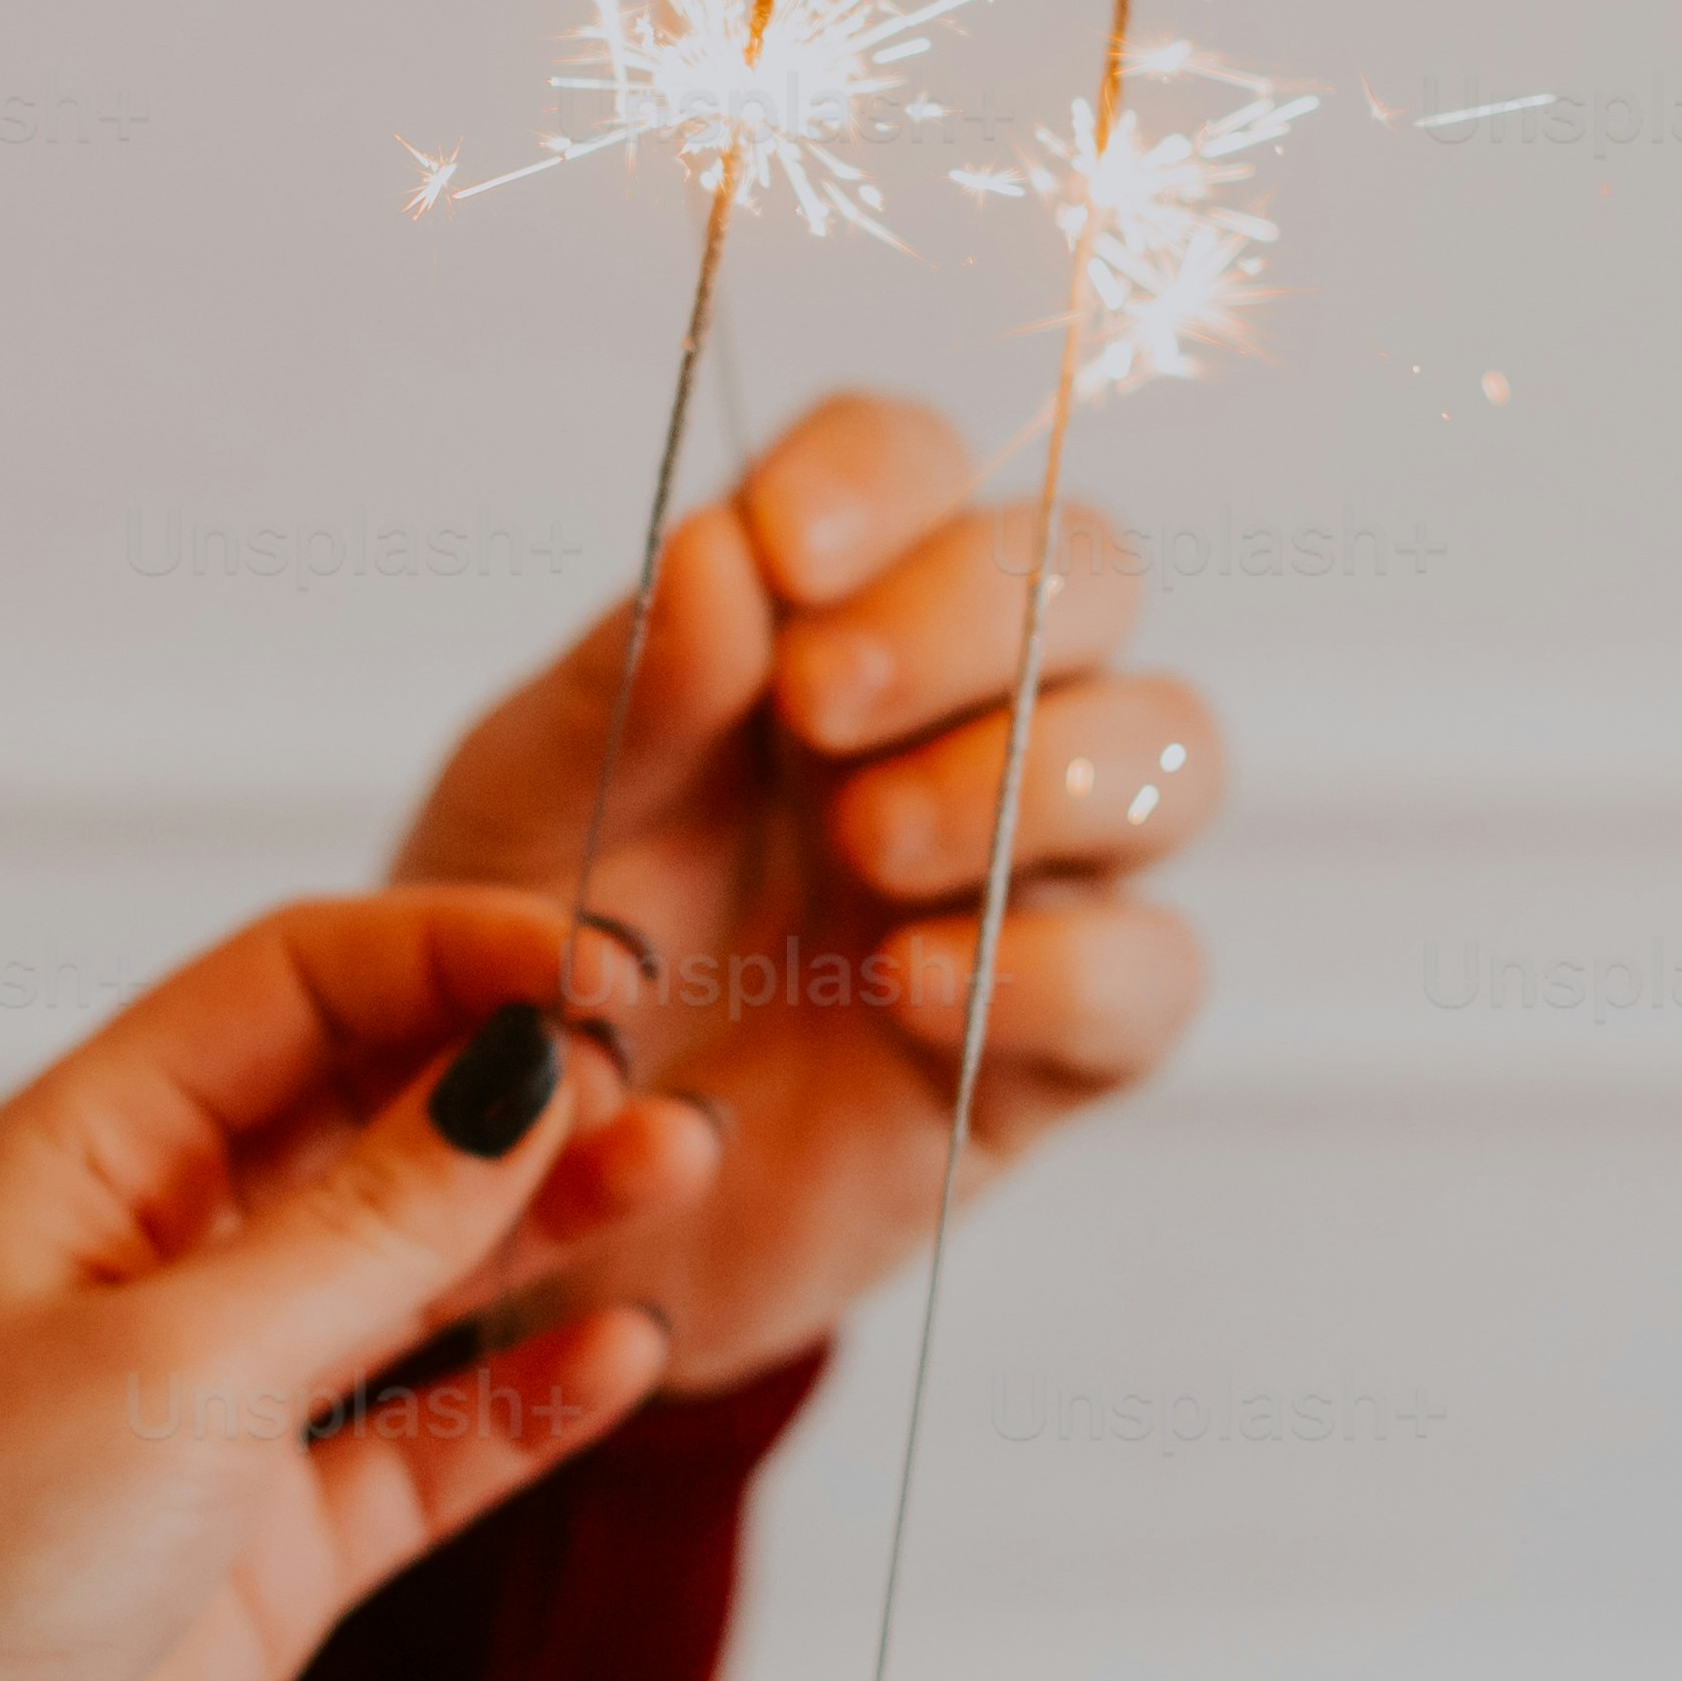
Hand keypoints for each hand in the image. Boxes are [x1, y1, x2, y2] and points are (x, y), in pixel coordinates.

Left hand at [0, 895, 718, 1680]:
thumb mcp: (179, 1362)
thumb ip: (371, 1227)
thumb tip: (522, 1073)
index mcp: (87, 1159)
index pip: (296, 987)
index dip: (451, 952)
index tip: (599, 966)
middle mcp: (163, 1256)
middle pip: (374, 1114)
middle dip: (517, 1085)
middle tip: (647, 1086)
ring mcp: (228, 1396)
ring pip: (424, 1269)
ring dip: (549, 1220)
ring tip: (674, 1174)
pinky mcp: (279, 1535)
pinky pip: (436, 1433)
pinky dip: (532, 1391)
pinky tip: (624, 1348)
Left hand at [395, 396, 1218, 1387]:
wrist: (513, 1214)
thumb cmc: (511, 970)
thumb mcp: (526, 811)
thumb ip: (634, 685)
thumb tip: (729, 547)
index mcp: (817, 617)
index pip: (917, 466)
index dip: (880, 478)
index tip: (789, 547)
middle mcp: (954, 719)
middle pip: (1084, 572)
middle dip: (968, 616)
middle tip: (820, 705)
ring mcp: (1026, 877)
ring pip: (1169, 747)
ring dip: (1030, 774)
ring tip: (866, 852)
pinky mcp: (1058, 1048)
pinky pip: (1154, 971)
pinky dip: (1054, 964)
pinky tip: (910, 989)